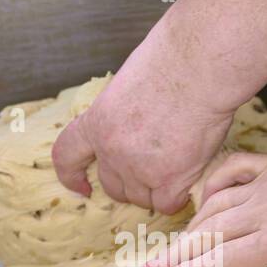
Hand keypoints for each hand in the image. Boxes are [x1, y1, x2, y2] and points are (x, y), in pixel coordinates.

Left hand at [51, 37, 235, 214]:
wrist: (198, 66)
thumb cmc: (170, 62)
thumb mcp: (127, 84)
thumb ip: (123, 114)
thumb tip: (133, 125)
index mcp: (97, 122)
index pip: (67, 157)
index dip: (71, 176)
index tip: (82, 187)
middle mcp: (112, 150)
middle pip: (112, 187)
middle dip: (130, 184)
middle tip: (154, 169)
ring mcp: (139, 168)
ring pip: (142, 199)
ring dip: (157, 190)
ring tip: (178, 167)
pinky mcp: (170, 179)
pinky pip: (167, 205)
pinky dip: (178, 197)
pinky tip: (189, 179)